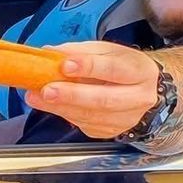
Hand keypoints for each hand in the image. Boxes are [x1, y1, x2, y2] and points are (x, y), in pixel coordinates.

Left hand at [23, 41, 159, 138]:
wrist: (145, 89)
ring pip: (92, 116)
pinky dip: (65, 115)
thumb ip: (79, 51)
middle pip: (104, 100)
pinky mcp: (112, 131)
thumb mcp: (106, 51)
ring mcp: (127, 118)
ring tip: (37, 97)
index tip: (65, 65)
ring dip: (61, 107)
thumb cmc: (122, 67)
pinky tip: (50, 106)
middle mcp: (139, 98)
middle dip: (72, 95)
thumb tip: (50, 53)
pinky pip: (86, 125)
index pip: (114, 69)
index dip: (89, 67)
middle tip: (47, 89)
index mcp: (140, 71)